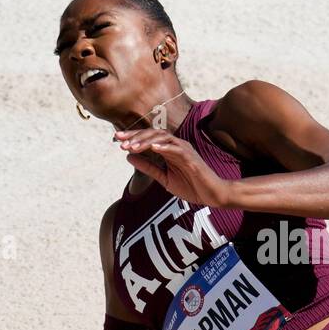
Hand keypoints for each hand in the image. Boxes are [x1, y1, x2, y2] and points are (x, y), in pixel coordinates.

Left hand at [114, 129, 233, 207]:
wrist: (212, 195)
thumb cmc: (191, 186)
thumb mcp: (164, 178)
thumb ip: (148, 167)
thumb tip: (129, 157)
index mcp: (168, 150)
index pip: (148, 139)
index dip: (132, 137)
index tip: (117, 139)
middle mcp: (175, 146)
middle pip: (153, 134)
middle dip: (135, 136)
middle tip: (119, 140)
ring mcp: (184, 150)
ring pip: (163, 138)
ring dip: (146, 141)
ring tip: (132, 146)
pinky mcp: (192, 158)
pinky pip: (177, 149)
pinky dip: (165, 147)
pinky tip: (153, 148)